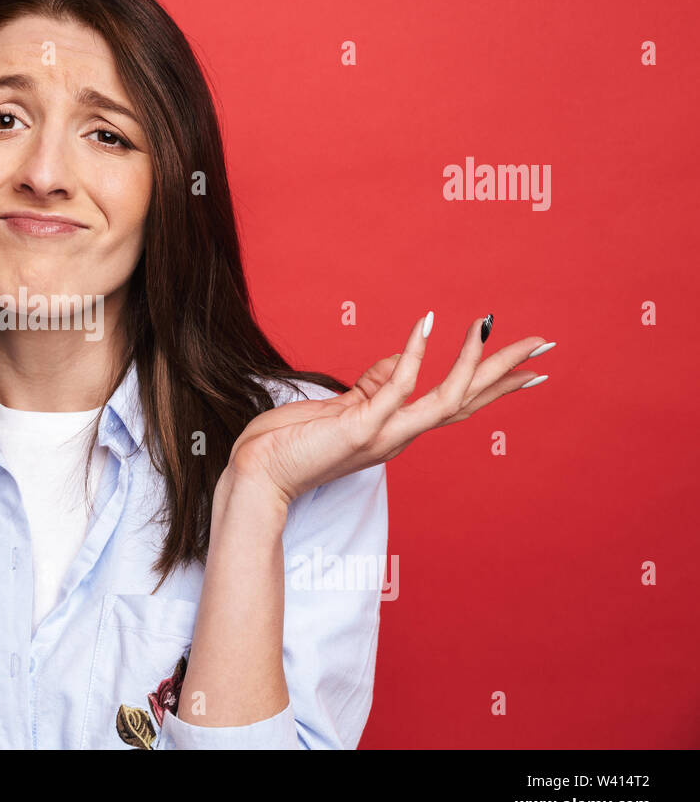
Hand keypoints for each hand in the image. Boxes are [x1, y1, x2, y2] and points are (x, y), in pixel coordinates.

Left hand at [215, 313, 552, 524]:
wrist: (257, 477)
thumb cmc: (290, 443)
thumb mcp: (341, 407)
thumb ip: (374, 386)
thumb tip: (402, 358)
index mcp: (396, 431)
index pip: (455, 404)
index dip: (493, 386)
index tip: (528, 366)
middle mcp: (398, 436)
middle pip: (466, 401)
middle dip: (506, 373)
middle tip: (544, 344)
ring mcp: (383, 435)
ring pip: (446, 398)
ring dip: (474, 363)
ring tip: (490, 327)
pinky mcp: (360, 429)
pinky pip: (397, 387)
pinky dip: (414, 353)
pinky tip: (426, 323)